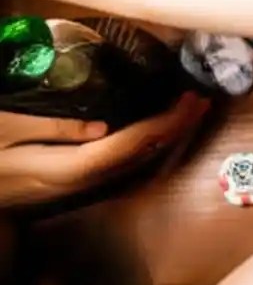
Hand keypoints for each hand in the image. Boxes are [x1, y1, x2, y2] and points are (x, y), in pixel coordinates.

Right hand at [0, 92, 209, 206]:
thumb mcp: (4, 129)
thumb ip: (52, 127)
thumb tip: (102, 127)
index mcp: (69, 167)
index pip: (132, 144)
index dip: (165, 122)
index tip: (189, 99)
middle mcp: (82, 182)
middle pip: (142, 155)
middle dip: (176, 127)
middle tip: (200, 99)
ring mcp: (80, 185)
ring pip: (135, 161)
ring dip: (165, 134)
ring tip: (189, 110)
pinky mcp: (75, 181)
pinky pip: (122, 162)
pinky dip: (146, 142)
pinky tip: (156, 128)